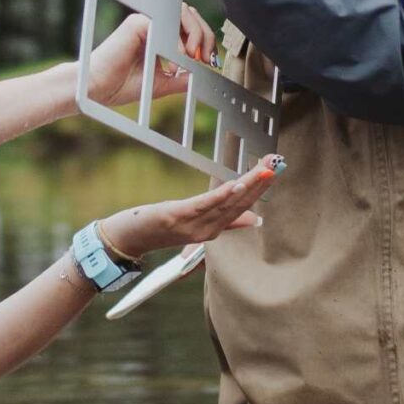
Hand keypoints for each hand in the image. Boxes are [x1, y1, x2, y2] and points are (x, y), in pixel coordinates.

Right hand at [85, 8, 216, 106]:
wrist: (98, 90)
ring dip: (196, 34)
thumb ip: (183, 78)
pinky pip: (166, 25)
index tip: (208, 62)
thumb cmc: (122, 86)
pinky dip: (176, 44)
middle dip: (205, 36)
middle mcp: (153, 23)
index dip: (205, 41)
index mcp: (159, 34)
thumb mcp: (162, 83)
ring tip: (194, 58)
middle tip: (206, 60)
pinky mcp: (137, 23)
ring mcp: (145, 20)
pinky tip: (176, 63)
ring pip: (182, 13)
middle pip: (190, 16)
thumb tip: (205, 75)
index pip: (190, 27)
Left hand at [95, 155, 280, 261]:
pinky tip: (236, 184)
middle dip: (260, 184)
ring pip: (226, 205)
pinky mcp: (177, 217)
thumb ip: (226, 221)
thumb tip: (255, 219)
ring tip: (264, 171)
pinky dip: (223, 196)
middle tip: (277, 163)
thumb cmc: (159, 228)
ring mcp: (193, 226)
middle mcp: (207, 230)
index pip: (243, 207)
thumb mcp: (194, 222)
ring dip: (248, 187)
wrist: (127, 239)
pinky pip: (204, 206)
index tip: (275, 169)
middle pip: (239, 205)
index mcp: (212, 230)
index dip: (261, 189)